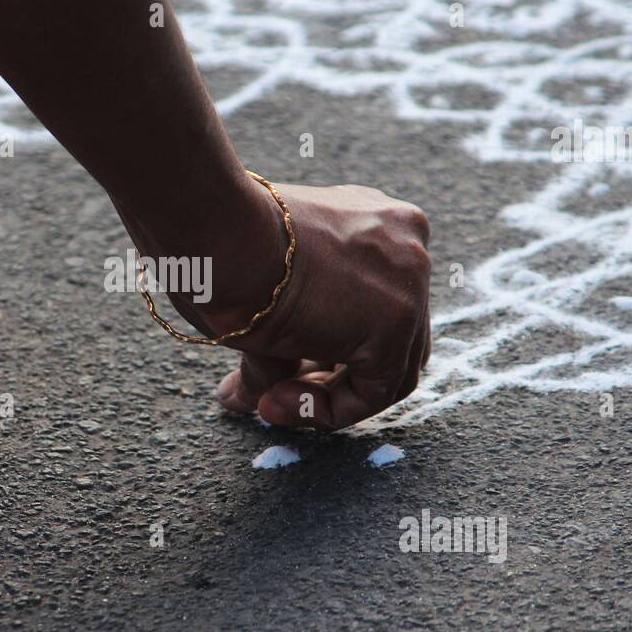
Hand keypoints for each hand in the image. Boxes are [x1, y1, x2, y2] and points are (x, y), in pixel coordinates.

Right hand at [174, 183, 431, 430]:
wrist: (221, 234)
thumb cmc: (226, 250)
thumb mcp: (262, 296)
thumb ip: (270, 350)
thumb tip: (241, 396)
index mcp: (373, 223)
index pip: (368, 305)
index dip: (320, 350)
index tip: (272, 367)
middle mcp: (403, 245)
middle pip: (383, 335)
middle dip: (323, 374)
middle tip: (271, 394)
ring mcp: (410, 279)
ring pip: (386, 367)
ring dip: (324, 396)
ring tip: (267, 403)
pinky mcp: (398, 320)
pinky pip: (378, 389)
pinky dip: (331, 408)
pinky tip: (276, 403)